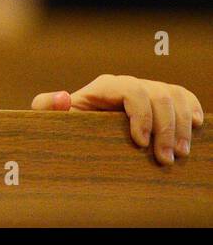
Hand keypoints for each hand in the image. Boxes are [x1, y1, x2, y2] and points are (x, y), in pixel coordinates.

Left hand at [32, 74, 204, 165]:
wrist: (82, 131)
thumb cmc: (69, 126)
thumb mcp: (53, 118)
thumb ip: (46, 106)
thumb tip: (62, 96)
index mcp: (105, 86)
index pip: (132, 90)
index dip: (141, 114)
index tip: (140, 142)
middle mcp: (129, 85)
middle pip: (159, 95)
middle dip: (166, 129)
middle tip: (165, 159)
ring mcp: (148, 91)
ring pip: (175, 96)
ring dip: (182, 125)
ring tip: (180, 153)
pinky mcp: (162, 102)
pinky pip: (184, 96)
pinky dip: (193, 108)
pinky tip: (196, 126)